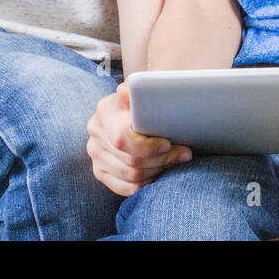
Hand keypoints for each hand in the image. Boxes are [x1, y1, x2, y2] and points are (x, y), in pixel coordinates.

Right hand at [86, 82, 192, 196]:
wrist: (132, 112)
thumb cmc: (144, 103)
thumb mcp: (143, 93)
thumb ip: (139, 90)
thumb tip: (124, 90)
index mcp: (105, 111)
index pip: (122, 138)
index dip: (148, 147)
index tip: (168, 144)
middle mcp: (96, 133)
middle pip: (132, 160)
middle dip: (161, 159)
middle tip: (183, 153)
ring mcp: (96, 154)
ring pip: (132, 175)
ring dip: (158, 170)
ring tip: (174, 160)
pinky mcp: (100, 171)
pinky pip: (127, 188)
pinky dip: (148, 182)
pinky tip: (160, 171)